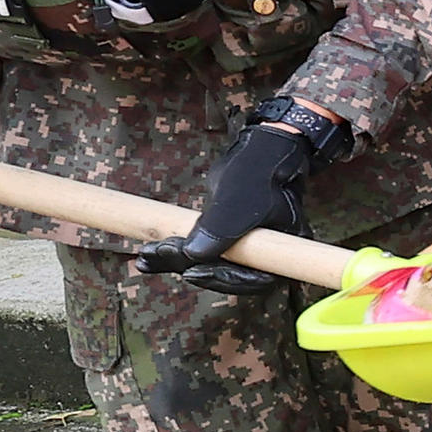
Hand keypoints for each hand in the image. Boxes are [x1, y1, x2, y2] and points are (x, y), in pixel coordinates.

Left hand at [137, 102, 341, 277]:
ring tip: (147, 255)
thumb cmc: (256, 170)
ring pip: (210, 264)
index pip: (256, 279)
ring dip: (175, 260)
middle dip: (191, 266)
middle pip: (229, 274)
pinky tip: (148, 257)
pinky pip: (200, 252)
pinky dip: (173, 254)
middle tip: (161, 252)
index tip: (192, 271)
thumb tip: (192, 255)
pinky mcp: (223, 239)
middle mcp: (266, 254)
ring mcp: (244, 248)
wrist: (255, 151)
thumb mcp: (238, 198)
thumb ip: (219, 228)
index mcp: (284, 248)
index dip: (224, 280)